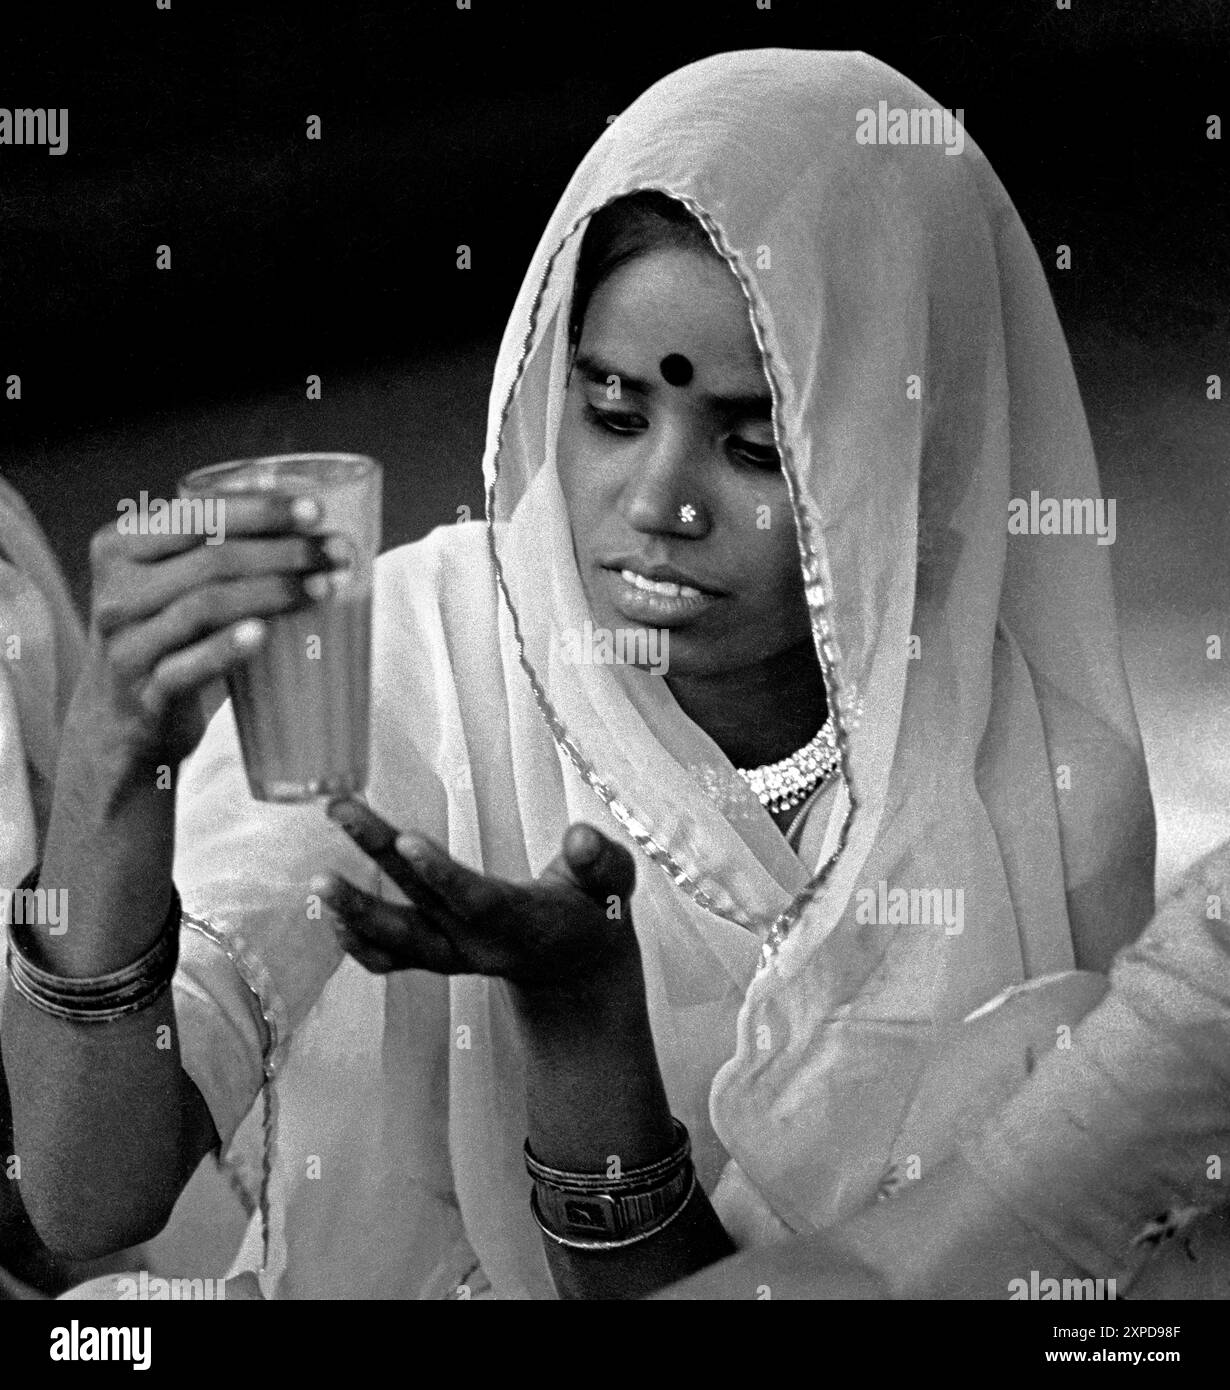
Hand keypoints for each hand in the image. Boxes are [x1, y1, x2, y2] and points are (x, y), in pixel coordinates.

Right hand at [67, 490, 345, 770]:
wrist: (120, 723)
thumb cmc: (167, 638)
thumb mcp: (172, 585)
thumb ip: (212, 544)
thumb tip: (289, 500)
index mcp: (119, 547)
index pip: (195, 516)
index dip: (259, 510)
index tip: (316, 511)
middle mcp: (116, 592)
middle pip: (210, 560)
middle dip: (283, 552)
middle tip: (337, 554)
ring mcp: (127, 645)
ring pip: (204, 606)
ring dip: (272, 592)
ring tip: (325, 588)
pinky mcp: (144, 696)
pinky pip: (186, 667)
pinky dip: (226, 648)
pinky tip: (264, 634)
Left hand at [316, 799, 639, 1002]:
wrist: (577, 975)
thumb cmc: (594, 917)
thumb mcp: (614, 886)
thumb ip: (601, 862)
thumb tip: (580, 836)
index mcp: (522, 924)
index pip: (476, 901)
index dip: (442, 875)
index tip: (407, 839)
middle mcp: (478, 946)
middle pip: (420, 910)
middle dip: (375, 862)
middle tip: (340, 810)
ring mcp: (452, 957)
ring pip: (394, 941)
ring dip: (352, 909)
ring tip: (316, 876)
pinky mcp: (435, 958)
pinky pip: (387, 961)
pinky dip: (356, 941)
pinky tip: (329, 909)